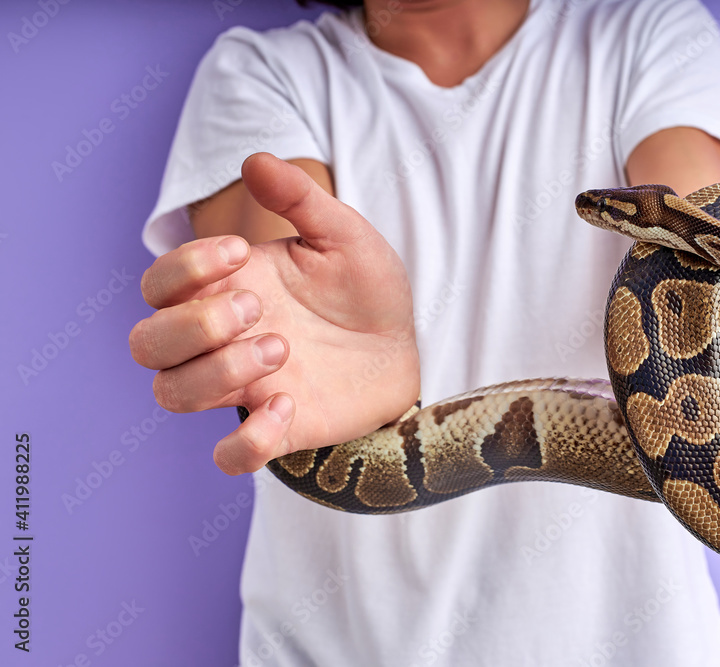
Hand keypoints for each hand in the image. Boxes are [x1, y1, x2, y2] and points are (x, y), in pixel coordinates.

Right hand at [129, 153, 419, 474]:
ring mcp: (245, 387)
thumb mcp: (344, 235)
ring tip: (281, 348)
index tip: (238, 253)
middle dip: (192, 325)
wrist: (409, 343)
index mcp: (227, 289)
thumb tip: (255, 159)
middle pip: (147, 345)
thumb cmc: (367, 288)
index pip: (158, 285)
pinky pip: (230, 456)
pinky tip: (289, 404)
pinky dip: (247, 440)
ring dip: (217, 372)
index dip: (181, 269)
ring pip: (172, 394)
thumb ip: (301, 200)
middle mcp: (222, 341)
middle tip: (257, 307)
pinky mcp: (279, 428)